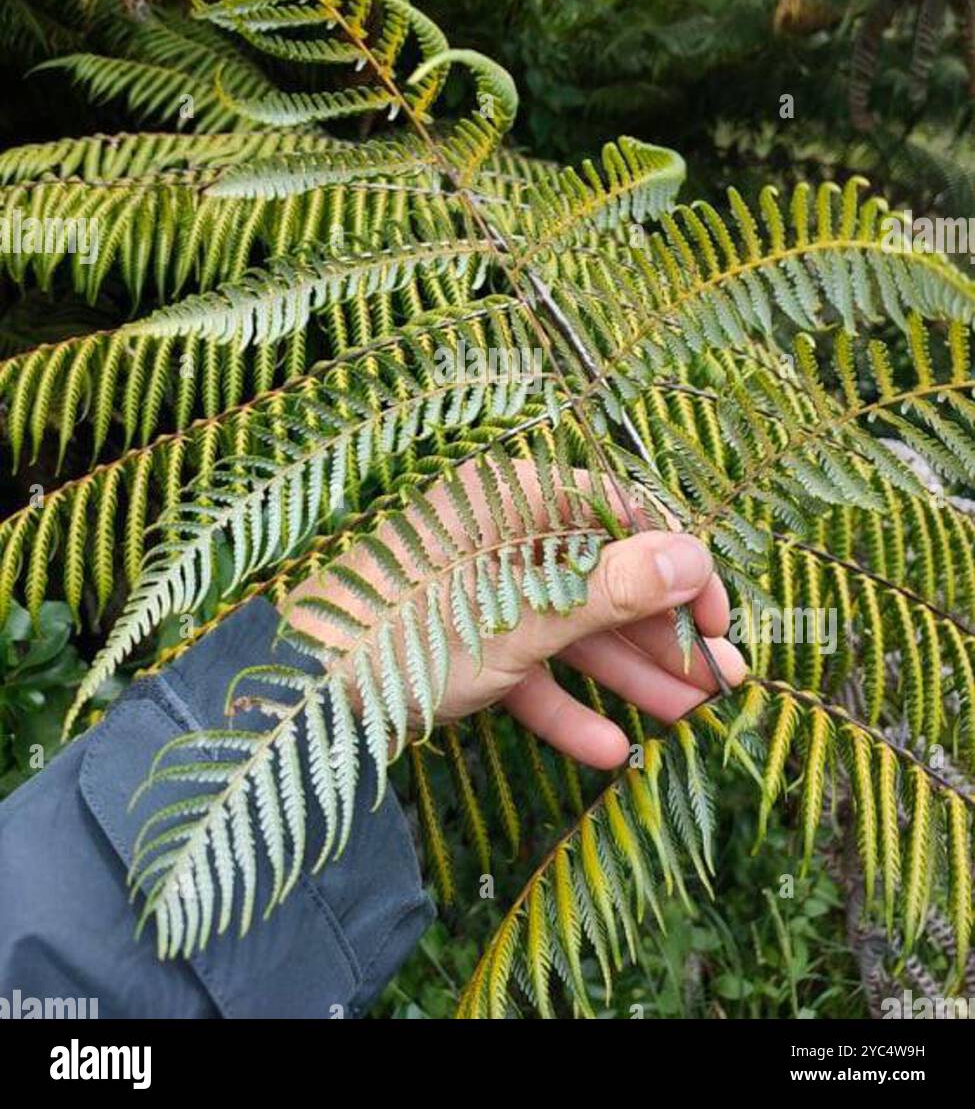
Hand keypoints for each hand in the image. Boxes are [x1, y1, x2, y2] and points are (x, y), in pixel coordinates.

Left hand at [286, 460, 746, 767]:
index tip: (717, 620)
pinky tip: (611, 750)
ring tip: (690, 717)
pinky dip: (564, 706)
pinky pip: (526, 672)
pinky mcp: (458, 647)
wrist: (299, 699)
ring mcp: (478, 595)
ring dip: (628, 674)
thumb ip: (609, 587)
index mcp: (513, 502)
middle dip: (662, 634)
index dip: (678, 566)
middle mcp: (499, 540)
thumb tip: (692, 554)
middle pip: (601, 579)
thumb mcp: (522, 615)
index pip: (620, 515)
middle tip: (721, 683)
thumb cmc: (410, 635)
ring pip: (570, 629)